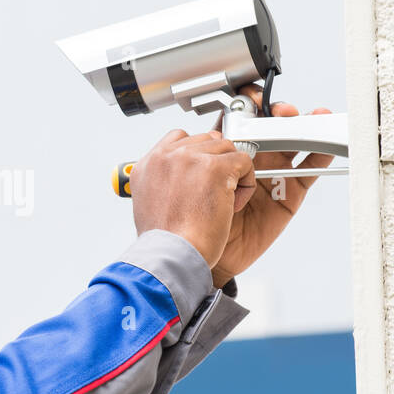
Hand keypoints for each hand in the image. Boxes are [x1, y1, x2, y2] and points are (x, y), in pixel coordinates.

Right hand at [130, 127, 256, 269]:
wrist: (172, 256)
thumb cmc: (165, 242)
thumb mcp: (149, 204)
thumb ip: (164, 181)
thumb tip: (183, 176)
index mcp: (148, 164)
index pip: (179, 138)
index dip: (197, 157)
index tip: (201, 179)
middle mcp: (166, 156)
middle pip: (206, 141)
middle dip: (216, 164)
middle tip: (212, 194)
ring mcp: (191, 158)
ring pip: (226, 149)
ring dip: (231, 174)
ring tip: (221, 202)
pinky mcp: (215, 167)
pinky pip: (244, 161)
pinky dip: (246, 184)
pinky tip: (232, 204)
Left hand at [207, 86, 333, 287]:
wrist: (202, 254)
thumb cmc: (193, 219)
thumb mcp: (195, 180)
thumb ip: (208, 157)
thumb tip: (216, 132)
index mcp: (225, 152)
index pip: (241, 119)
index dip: (249, 105)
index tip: (251, 98)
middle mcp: (250, 160)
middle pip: (271, 127)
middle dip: (277, 112)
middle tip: (279, 111)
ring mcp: (271, 175)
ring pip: (293, 144)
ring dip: (305, 127)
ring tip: (310, 117)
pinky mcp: (289, 194)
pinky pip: (308, 171)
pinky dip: (321, 156)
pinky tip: (328, 144)